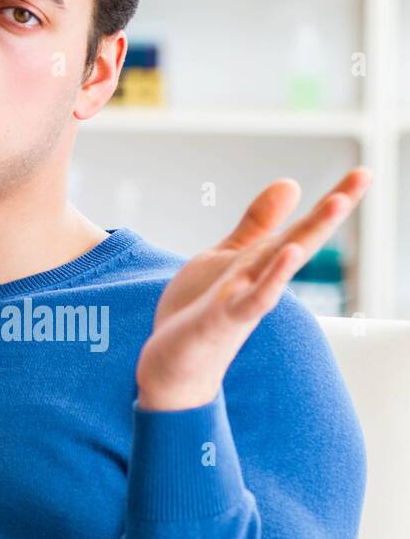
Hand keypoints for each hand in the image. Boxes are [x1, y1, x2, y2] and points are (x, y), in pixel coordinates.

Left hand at [135, 167, 370, 411]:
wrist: (173, 366)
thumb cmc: (201, 309)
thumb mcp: (228, 257)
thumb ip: (258, 224)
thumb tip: (292, 182)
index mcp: (261, 264)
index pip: (300, 228)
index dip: (330, 201)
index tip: (364, 171)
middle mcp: (260, 280)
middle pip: (300, 241)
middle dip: (330, 210)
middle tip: (365, 174)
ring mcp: (243, 301)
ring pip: (279, 266)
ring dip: (305, 235)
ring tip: (337, 201)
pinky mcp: (221, 321)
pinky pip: (251, 300)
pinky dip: (270, 280)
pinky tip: (286, 255)